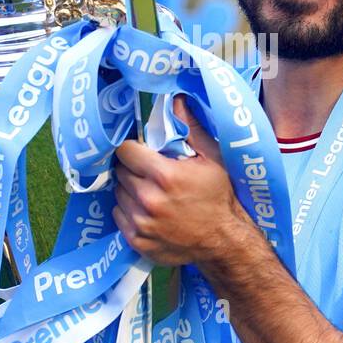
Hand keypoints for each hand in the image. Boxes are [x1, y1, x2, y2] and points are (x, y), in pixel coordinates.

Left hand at [113, 96, 249, 266]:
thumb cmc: (219, 196)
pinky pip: (119, 216)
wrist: (223, 242)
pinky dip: (128, 211)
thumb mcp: (212, 159)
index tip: (140, 151)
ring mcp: (141, 223)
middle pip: (120, 172)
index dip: (132, 148)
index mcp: (164, 175)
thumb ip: (190, 129)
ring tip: (149, 191)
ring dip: (129, 190)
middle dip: (132, 168)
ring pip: (118, 194)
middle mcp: (148, 199)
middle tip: (148, 171)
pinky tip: (147, 210)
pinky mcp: (136, 241)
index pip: (125, 151)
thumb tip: (176, 100)